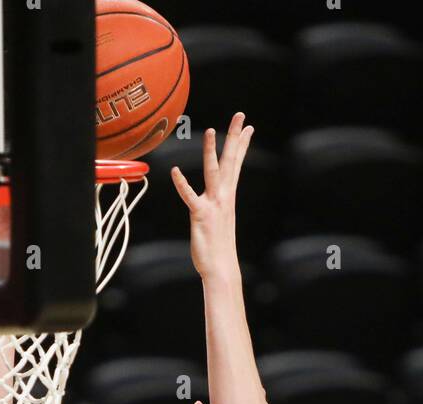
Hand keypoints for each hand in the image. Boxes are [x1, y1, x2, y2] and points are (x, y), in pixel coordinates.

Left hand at [170, 112, 253, 278]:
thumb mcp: (219, 220)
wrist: (220, 268)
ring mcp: (213, 205)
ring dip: (211, 151)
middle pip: (231, 161)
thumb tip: (216, 200)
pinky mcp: (201, 215)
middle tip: (241, 115)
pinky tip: (174, 171)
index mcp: (228, 196)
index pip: (237, 164)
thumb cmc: (218, 247)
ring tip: (210, 131)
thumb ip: (217, 205)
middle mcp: (224, 197)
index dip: (242, 144)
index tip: (249, 126)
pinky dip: (182, 184)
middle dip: (235, 137)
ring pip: (213, 172)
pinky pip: (190, 197)